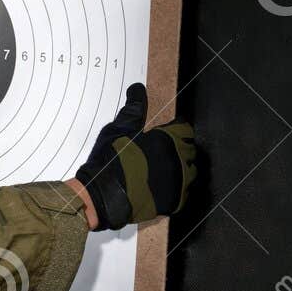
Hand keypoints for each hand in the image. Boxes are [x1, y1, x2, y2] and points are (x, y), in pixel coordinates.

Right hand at [73, 83, 196, 230]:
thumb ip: (134, 108)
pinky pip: (184, 192)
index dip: (176, 128)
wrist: (102, 196)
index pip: (184, 129)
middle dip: (179, 147)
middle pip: (189, 149)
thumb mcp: (120, 129)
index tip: (169, 130)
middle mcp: (178, 160)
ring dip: (180, 167)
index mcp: (168, 140)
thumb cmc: (110, 161)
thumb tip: (138, 88)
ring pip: (190, 171)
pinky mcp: (174, 201)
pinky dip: (176, 188)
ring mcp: (178, 183)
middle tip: (163, 150)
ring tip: (163, 168)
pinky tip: (162, 185)